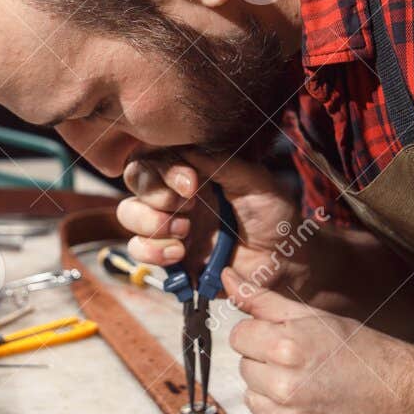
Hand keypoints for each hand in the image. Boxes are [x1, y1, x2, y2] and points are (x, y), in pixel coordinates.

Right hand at [117, 149, 307, 289]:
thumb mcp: (255, 182)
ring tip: (185, 233)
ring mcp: (169, 225)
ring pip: (129, 214)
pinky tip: (180, 254)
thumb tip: (185, 147)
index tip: (191, 185)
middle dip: (154, 193)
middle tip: (188, 207)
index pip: (159, 156)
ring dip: (151, 222)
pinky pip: (138, 250)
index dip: (165, 169)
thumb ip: (220, 162)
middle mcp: (177, 194)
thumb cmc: (275, 218)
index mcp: (195, 171)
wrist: (284, 265)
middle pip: (136, 180)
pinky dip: (152, 252)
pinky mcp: (168, 257)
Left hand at [224, 268, 413, 413]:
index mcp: (287, 346)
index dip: (260, 335)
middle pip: (244, 367)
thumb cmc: (362, 353)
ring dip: (270, 393)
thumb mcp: (316, 318)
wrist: (403, 397)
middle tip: (302, 364)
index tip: (282, 340)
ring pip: (252, 399)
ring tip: (306, 387)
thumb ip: (264, 300)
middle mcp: (285, 385)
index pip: (239, 336)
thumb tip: (226, 277)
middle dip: (266, 363)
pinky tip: (307, 409)